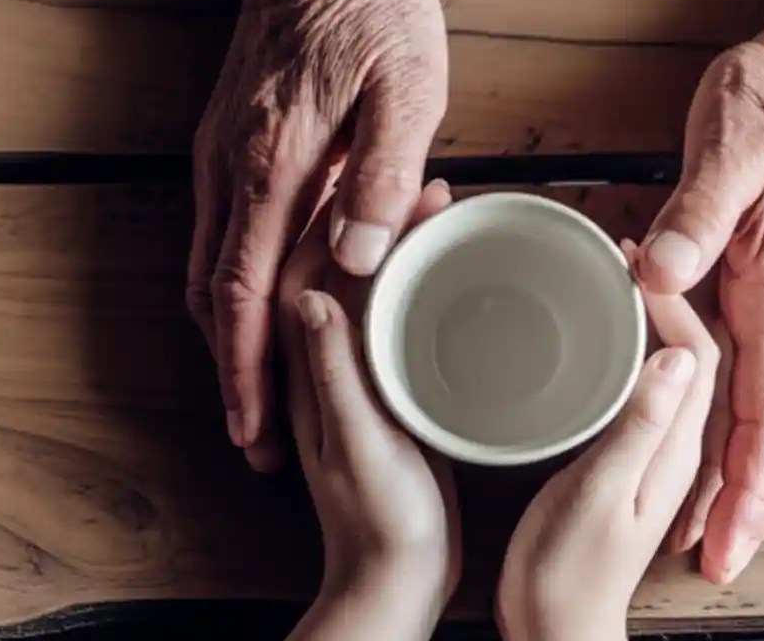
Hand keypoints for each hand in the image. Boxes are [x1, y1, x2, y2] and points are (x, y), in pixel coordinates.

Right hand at [188, 0, 447, 468]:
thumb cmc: (370, 16)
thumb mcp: (404, 88)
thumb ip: (380, 173)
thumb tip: (358, 257)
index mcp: (274, 168)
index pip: (246, 294)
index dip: (248, 371)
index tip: (255, 429)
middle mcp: (231, 175)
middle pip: (214, 302)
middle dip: (233, 379)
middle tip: (256, 442)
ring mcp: (220, 163)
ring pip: (206, 276)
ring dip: (226, 344)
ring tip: (254, 400)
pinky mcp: (229, 150)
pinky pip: (216, 241)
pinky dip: (228, 297)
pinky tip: (256, 321)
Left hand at [278, 182, 459, 639]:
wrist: (399, 577)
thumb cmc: (379, 522)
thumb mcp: (359, 442)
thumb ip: (335, 373)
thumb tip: (313, 293)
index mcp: (308, 374)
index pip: (310, 276)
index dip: (344, 223)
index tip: (391, 187)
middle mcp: (328, 368)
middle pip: (346, 274)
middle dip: (380, 222)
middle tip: (436, 191)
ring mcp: (362, 379)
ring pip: (374, 293)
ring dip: (403, 250)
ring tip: (446, 217)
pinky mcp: (395, 393)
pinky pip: (400, 323)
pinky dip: (422, 289)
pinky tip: (454, 279)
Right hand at [497, 247, 718, 640]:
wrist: (555, 628)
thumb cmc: (569, 570)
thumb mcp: (601, 491)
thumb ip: (641, 425)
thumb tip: (679, 354)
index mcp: (679, 448)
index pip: (699, 354)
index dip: (672, 299)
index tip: (633, 259)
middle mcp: (678, 447)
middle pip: (691, 356)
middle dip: (666, 300)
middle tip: (622, 258)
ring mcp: (655, 454)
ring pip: (670, 370)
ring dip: (650, 324)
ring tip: (614, 284)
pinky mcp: (629, 462)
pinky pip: (646, 392)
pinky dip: (632, 355)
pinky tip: (602, 344)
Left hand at [636, 20, 763, 582]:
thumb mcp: (729, 150)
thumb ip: (694, 215)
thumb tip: (654, 275)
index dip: (748, 485)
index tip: (726, 541)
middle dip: (753, 504)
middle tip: (719, 562)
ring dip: (753, 475)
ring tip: (720, 527)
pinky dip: (754, 427)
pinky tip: (732, 446)